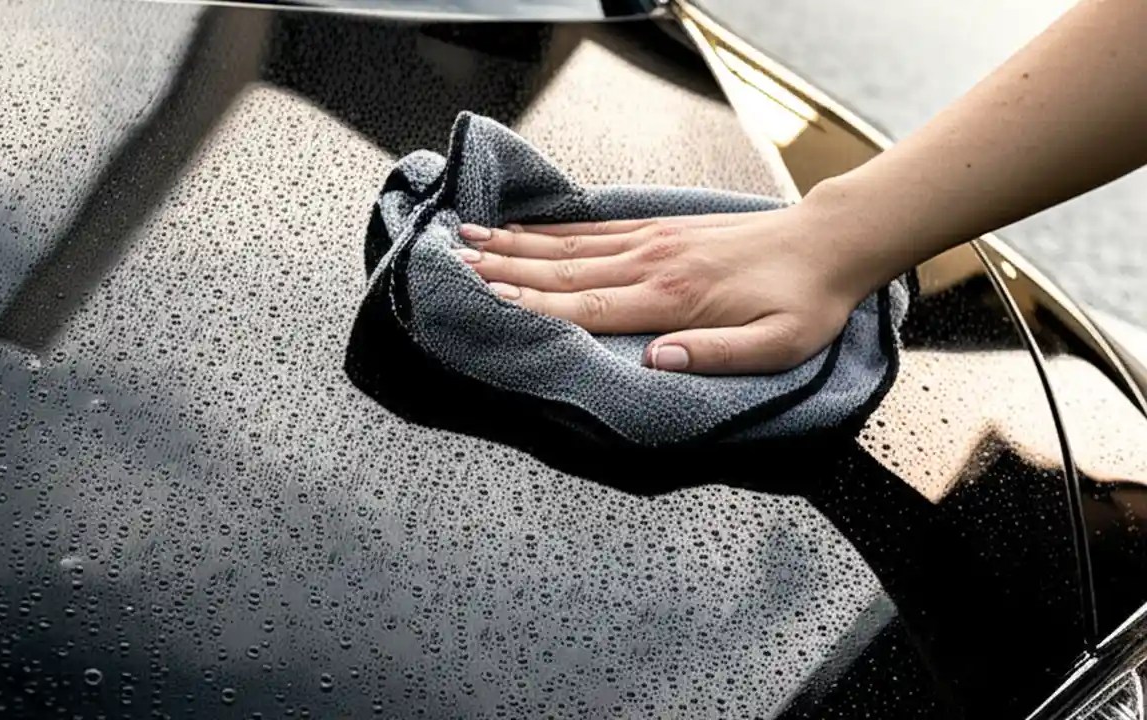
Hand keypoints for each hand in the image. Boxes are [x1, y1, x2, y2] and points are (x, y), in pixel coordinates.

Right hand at [455, 203, 877, 374]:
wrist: (828, 241)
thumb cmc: (804, 302)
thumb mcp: (778, 346)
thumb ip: (716, 356)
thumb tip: (656, 361)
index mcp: (673, 299)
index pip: (588, 306)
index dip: (535, 306)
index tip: (489, 299)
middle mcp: (652, 263)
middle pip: (564, 271)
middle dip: (506, 270)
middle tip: (457, 266)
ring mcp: (653, 240)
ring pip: (571, 245)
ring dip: (517, 244)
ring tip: (471, 240)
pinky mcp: (660, 228)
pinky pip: (595, 228)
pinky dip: (554, 229)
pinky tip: (526, 228)